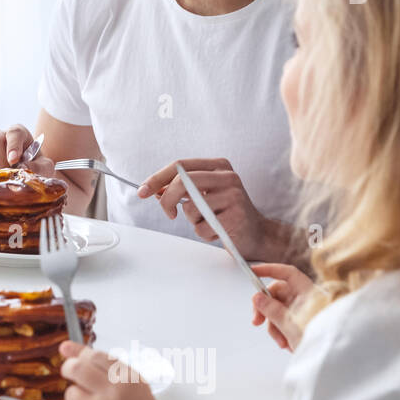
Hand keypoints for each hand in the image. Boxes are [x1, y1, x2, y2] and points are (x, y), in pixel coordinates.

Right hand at [0, 124, 53, 175]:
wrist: (25, 176)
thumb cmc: (35, 168)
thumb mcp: (44, 167)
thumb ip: (38, 167)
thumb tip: (23, 168)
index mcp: (17, 133)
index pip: (14, 133)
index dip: (13, 145)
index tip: (14, 160)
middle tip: (6, 175)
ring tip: (0, 182)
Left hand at [60, 341, 181, 399]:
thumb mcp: (142, 399)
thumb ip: (118, 382)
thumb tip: (90, 365)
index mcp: (132, 380)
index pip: (97, 356)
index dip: (79, 350)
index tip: (67, 347)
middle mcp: (116, 390)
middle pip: (77, 367)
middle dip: (68, 367)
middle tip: (68, 370)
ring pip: (72, 393)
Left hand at [137, 157, 286, 261]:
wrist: (257, 233)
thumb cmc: (225, 213)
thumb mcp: (203, 195)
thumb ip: (181, 189)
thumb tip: (152, 189)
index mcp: (218, 165)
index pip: (180, 165)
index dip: (157, 178)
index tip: (142, 191)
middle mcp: (228, 176)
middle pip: (183, 182)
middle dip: (167, 200)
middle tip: (169, 214)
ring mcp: (234, 195)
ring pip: (191, 207)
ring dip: (193, 221)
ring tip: (209, 223)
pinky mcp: (236, 216)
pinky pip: (202, 227)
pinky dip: (204, 233)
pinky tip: (218, 231)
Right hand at [248, 263, 313, 351]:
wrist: (334, 358)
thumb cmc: (320, 340)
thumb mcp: (289, 325)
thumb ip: (271, 309)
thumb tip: (258, 298)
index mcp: (308, 293)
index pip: (287, 273)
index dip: (269, 269)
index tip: (253, 271)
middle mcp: (308, 298)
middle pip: (279, 294)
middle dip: (266, 308)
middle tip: (257, 321)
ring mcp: (306, 310)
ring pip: (280, 309)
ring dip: (274, 325)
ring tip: (281, 341)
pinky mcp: (305, 321)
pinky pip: (287, 320)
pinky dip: (282, 331)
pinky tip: (287, 343)